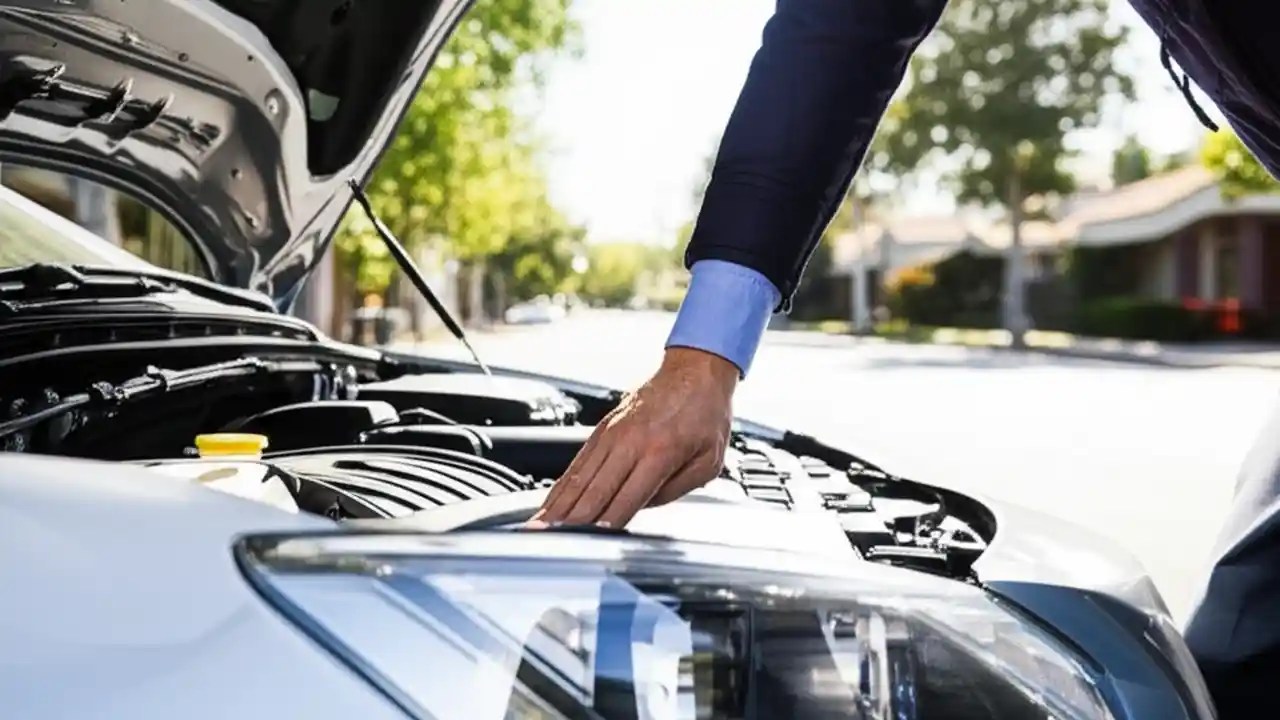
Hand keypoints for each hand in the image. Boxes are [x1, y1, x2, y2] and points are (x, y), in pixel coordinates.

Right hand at [528, 347, 738, 528]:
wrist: (696, 371)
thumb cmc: (706, 415)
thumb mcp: (707, 462)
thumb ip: (675, 490)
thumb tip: (643, 507)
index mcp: (660, 452)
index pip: (626, 499)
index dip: (605, 525)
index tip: (587, 544)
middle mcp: (630, 442)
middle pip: (594, 490)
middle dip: (571, 521)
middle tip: (550, 544)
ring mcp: (612, 434)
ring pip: (579, 477)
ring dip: (558, 505)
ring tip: (538, 528)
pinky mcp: (603, 429)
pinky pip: (578, 462)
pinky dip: (562, 486)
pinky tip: (550, 502)